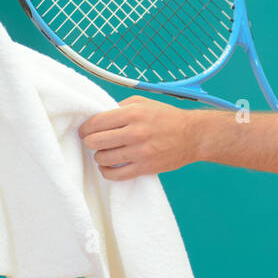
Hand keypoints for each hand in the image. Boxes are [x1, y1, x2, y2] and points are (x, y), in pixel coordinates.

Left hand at [79, 95, 196, 179]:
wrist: (193, 136)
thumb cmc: (167, 117)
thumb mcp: (143, 103)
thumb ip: (120, 108)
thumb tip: (97, 117)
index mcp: (133, 113)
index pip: (95, 123)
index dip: (85, 128)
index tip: (84, 131)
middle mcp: (135, 132)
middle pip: (95, 141)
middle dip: (90, 142)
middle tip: (94, 142)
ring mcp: (140, 152)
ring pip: (102, 158)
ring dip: (99, 156)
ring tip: (105, 152)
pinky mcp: (144, 167)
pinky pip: (115, 175)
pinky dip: (106, 171)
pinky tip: (109, 166)